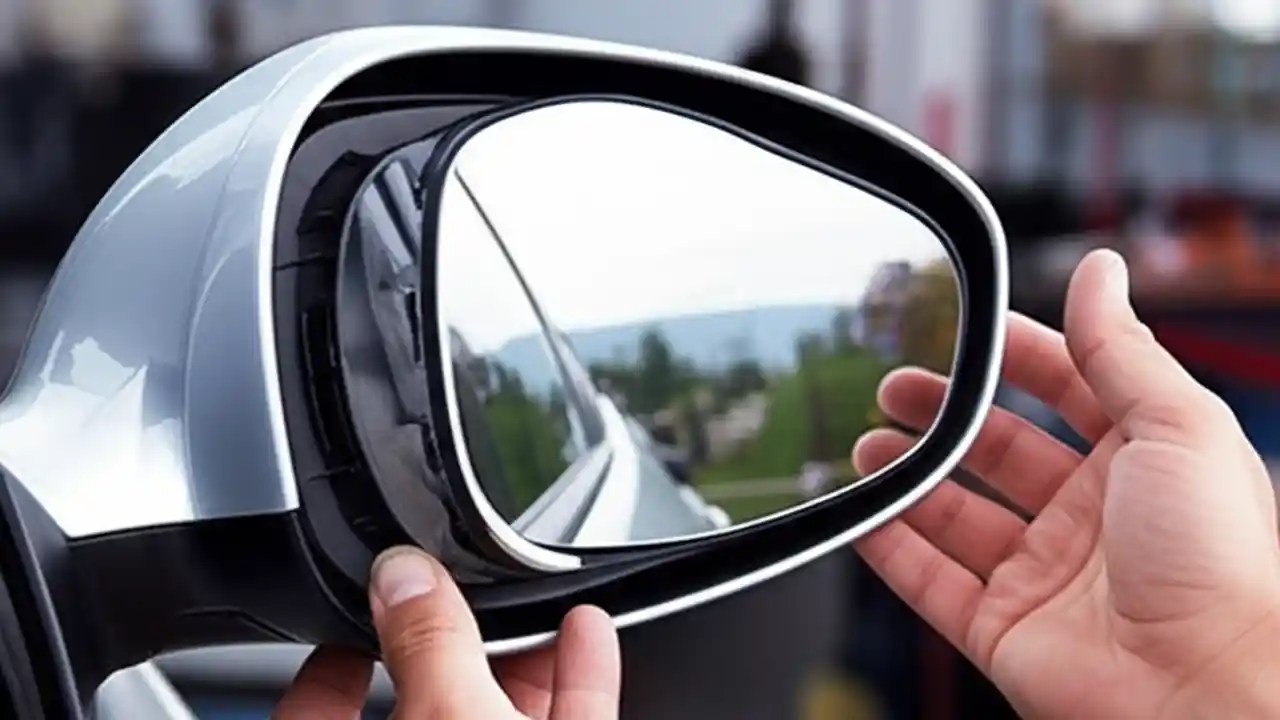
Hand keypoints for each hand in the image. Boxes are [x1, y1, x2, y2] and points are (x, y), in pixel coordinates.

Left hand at [272, 547, 620, 718]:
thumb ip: (428, 645)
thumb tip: (406, 576)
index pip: (309, 713)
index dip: (326, 664)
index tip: (357, 619)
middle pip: (420, 707)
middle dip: (448, 646)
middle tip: (460, 594)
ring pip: (497, 717)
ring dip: (522, 658)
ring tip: (536, 601)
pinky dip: (579, 685)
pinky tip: (589, 635)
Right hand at [854, 250, 1279, 717]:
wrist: (1209, 695)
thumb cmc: (1224, 564)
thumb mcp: (1179, 426)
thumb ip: (1121, 347)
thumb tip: (1101, 271)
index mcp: (1148, 461)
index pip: (1070, 388)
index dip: (1019, 354)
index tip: (968, 329)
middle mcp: (1095, 516)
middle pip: (1001, 448)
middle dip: (948, 413)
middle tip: (896, 387)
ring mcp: (1046, 575)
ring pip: (957, 514)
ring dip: (909, 477)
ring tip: (868, 448)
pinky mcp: (1004, 629)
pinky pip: (931, 582)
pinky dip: (890, 549)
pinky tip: (861, 514)